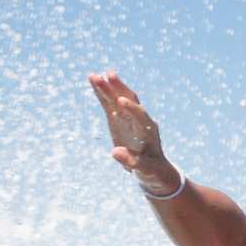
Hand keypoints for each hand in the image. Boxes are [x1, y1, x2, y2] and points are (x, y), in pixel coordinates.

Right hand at [87, 70, 181, 194]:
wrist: (152, 168)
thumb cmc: (151, 169)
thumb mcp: (144, 169)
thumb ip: (132, 161)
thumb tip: (115, 152)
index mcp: (149, 131)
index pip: (141, 117)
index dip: (132, 109)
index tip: (121, 102)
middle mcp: (140, 120)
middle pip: (131, 101)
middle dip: (120, 89)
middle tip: (109, 76)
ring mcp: (129, 117)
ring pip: (119, 98)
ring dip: (109, 87)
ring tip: (96, 75)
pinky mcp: (119, 118)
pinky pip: (110, 103)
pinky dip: (102, 93)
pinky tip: (93, 81)